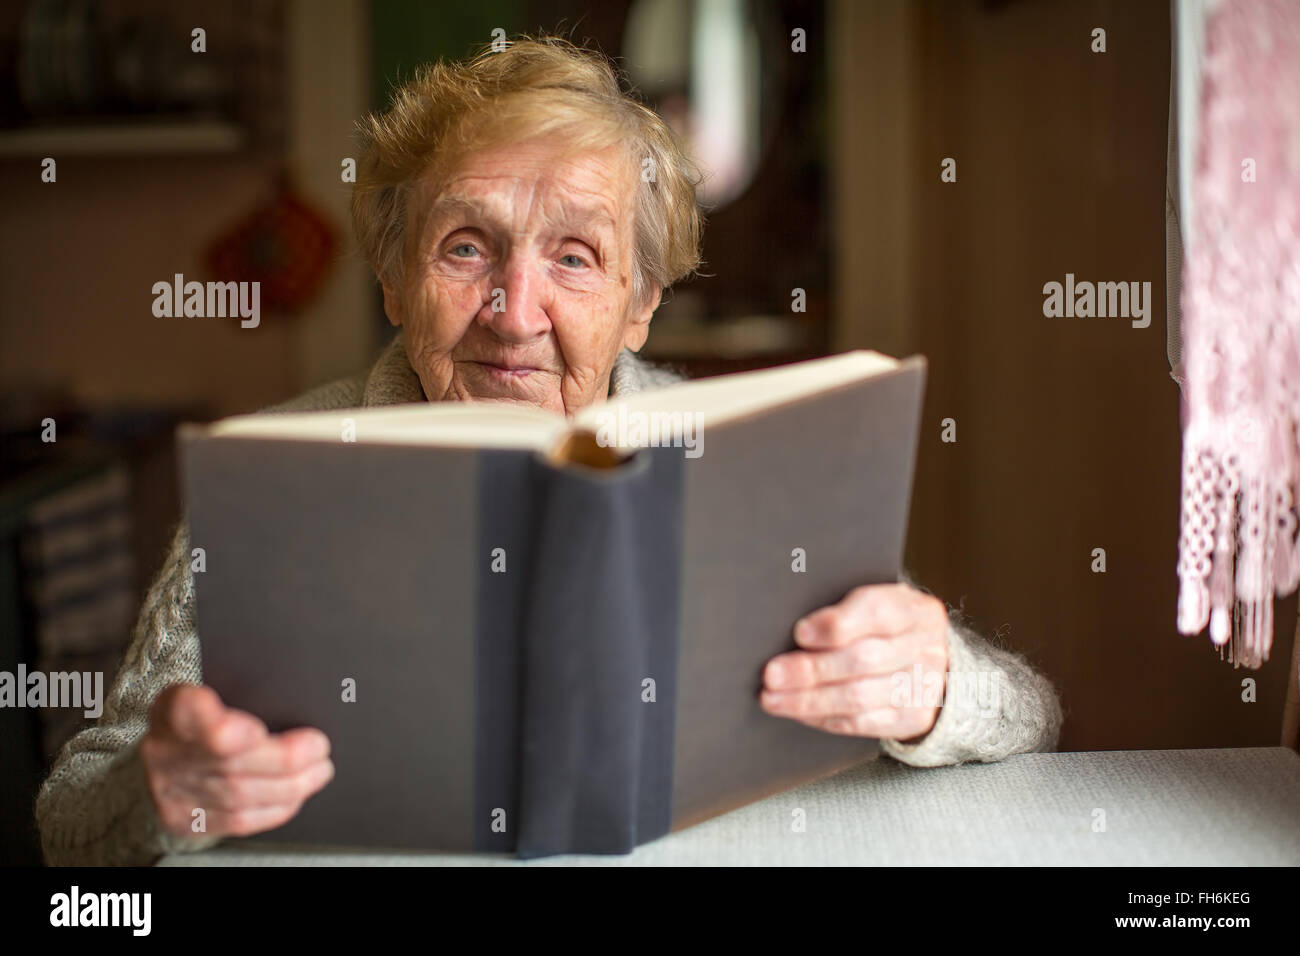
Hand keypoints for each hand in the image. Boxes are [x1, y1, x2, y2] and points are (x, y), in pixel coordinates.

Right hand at [140, 684, 333, 839]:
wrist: (164, 758)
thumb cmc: (201, 719)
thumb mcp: (211, 691)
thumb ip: (244, 693)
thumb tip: (299, 699)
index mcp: (175, 709)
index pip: (187, 709)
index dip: (218, 722)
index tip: (251, 731)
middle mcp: (167, 752)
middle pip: (229, 758)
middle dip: (284, 758)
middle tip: (319, 747)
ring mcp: (174, 790)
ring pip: (239, 793)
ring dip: (290, 785)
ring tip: (320, 770)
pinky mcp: (186, 820)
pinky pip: (237, 820)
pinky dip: (275, 808)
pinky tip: (296, 795)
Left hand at [760, 582, 949, 739]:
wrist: (937, 663)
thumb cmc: (888, 627)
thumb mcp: (878, 604)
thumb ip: (843, 609)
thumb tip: (795, 627)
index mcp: (912, 609)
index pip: (876, 612)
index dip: (835, 625)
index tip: (800, 633)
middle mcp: (923, 647)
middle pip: (863, 660)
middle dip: (811, 669)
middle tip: (772, 674)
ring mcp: (922, 686)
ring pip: (859, 697)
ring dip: (809, 700)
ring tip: (773, 699)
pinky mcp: (913, 718)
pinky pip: (862, 723)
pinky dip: (824, 718)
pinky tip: (798, 712)